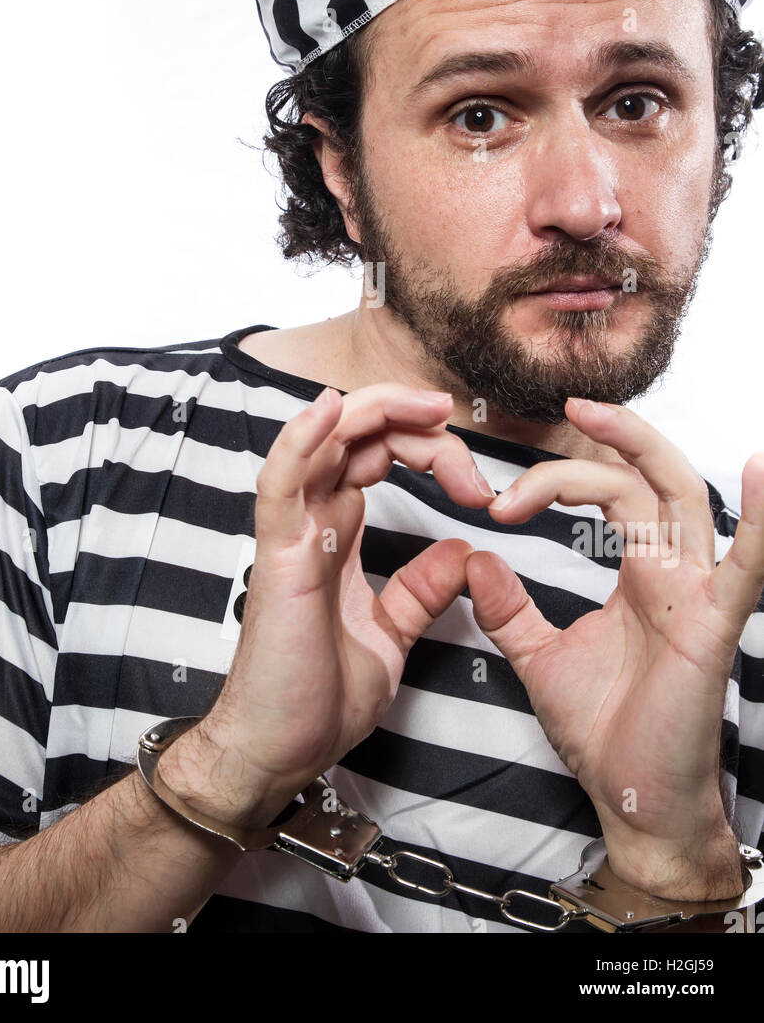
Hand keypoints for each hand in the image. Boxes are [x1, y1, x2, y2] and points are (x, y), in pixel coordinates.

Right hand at [161, 383, 493, 816]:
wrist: (280, 752)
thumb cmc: (318, 697)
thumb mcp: (390, 635)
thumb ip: (420, 591)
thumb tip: (461, 555)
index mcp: (338, 532)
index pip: (378, 454)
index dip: (426, 444)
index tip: (478, 478)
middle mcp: (313, 521)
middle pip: (358, 435)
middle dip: (413, 421)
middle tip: (459, 424)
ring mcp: (292, 533)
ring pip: (323, 439)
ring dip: (376, 410)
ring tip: (426, 405)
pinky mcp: (277, 557)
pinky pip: (281, 483)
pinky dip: (300, 439)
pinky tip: (329, 410)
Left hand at [467, 397, 763, 898]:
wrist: (636, 802)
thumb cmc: (606, 732)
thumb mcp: (541, 658)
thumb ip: (510, 610)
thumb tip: (474, 563)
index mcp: (639, 574)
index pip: (608, 494)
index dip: (556, 479)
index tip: (498, 501)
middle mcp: (672, 573)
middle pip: (650, 480)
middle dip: (612, 439)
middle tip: (568, 406)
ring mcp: (696, 595)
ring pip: (684, 500)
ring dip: (647, 451)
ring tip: (603, 414)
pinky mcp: (713, 627)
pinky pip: (748, 568)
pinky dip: (763, 523)